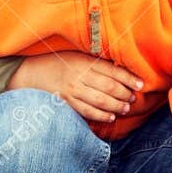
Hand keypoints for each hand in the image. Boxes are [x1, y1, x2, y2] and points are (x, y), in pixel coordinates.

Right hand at [8, 50, 143, 122]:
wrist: (30, 73)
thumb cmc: (57, 62)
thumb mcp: (77, 55)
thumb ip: (96, 62)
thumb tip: (120, 69)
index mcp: (84, 61)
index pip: (113, 70)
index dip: (129, 78)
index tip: (141, 84)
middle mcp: (79, 75)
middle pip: (110, 87)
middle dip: (125, 94)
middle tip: (134, 98)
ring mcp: (72, 90)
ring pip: (101, 101)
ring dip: (117, 106)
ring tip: (126, 108)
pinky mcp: (66, 103)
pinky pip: (87, 111)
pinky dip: (101, 115)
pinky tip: (111, 117)